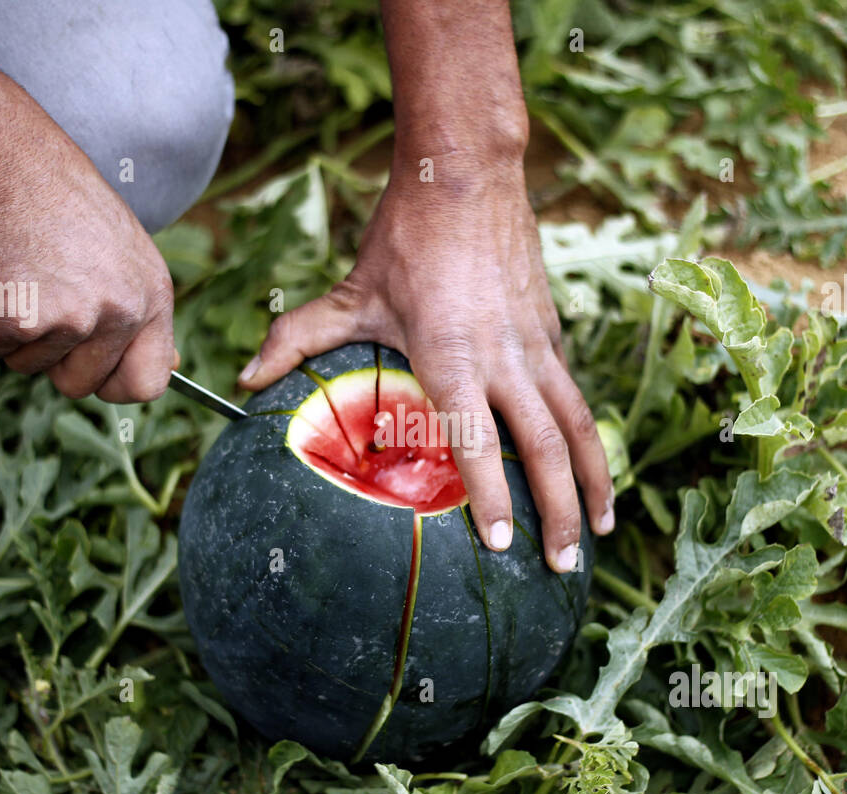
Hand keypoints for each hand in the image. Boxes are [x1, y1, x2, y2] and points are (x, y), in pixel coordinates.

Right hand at [0, 126, 174, 402]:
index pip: (148, 383)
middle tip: (41, 296)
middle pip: (81, 385)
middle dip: (54, 358)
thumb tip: (169, 367)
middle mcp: (120, 311)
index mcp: (152, 297)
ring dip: (15, 331)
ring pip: (30, 368)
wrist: (1, 156)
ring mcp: (70, 318)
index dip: (114, 384)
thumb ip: (141, 312)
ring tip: (20, 271)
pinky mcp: (15, 319)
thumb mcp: (125, 252)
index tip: (92, 368)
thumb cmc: (58, 200)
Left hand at [237, 158, 614, 571]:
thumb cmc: (404, 238)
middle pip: (545, 446)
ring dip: (593, 481)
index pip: (477, 439)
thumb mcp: (350, 292)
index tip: (499, 544)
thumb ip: (299, 340)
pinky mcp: (552, 333)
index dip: (491, 494)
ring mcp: (536, 346)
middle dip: (557, 511)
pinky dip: (589, 440)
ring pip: (577, 424)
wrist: (467, 174)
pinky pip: (576, 397)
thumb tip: (246, 382)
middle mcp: (505, 357)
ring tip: (600, 531)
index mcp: (452, 356)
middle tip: (560, 567)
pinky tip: (592, 471)